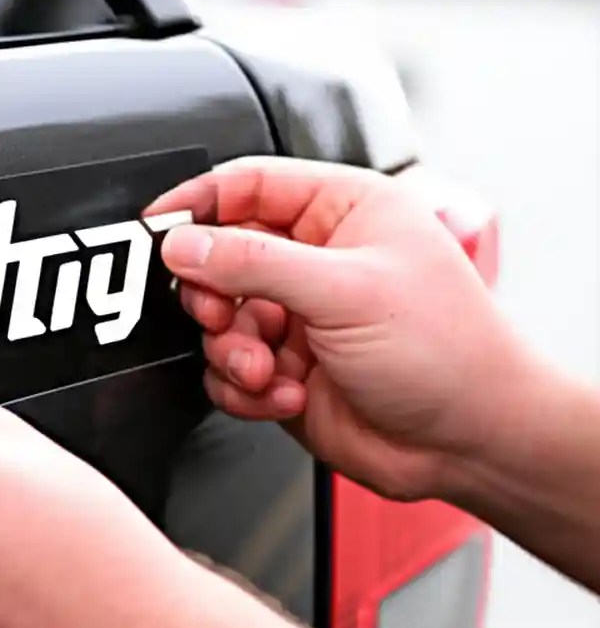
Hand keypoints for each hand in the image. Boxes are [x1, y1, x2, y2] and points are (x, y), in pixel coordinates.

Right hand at [146, 157, 532, 499]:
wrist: (471, 441)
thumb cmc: (448, 352)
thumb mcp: (344, 290)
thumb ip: (253, 263)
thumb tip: (185, 243)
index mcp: (342, 211)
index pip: (248, 186)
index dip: (198, 204)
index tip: (157, 228)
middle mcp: (315, 260)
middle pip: (220, 257)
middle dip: (213, 296)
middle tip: (220, 316)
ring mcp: (298, 318)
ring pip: (219, 321)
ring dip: (232, 351)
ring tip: (265, 369)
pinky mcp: (285, 370)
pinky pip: (228, 371)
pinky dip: (245, 389)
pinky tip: (284, 395)